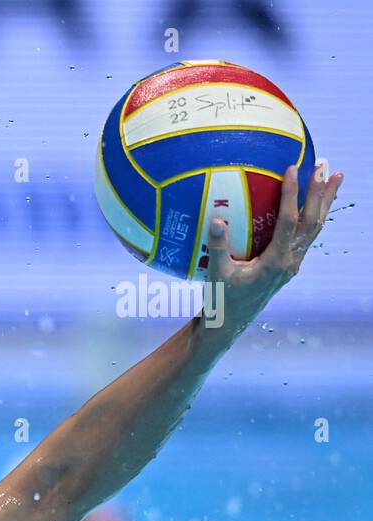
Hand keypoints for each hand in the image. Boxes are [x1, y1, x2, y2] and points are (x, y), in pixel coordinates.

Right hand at [205, 162, 342, 333]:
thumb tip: (217, 220)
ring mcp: (292, 263)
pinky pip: (307, 235)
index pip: (288, 222)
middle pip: (313, 222)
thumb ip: (218, 247)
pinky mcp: (289, 264)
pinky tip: (315, 202)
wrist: (231, 322)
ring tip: (335, 176)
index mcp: (275, 263)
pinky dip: (314, 214)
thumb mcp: (217, 274)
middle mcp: (290, 261)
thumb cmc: (222, 300)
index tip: (292, 170)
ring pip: (316, 228)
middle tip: (325, 165)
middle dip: (320, 192)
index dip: (291, 195)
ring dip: (325, 201)